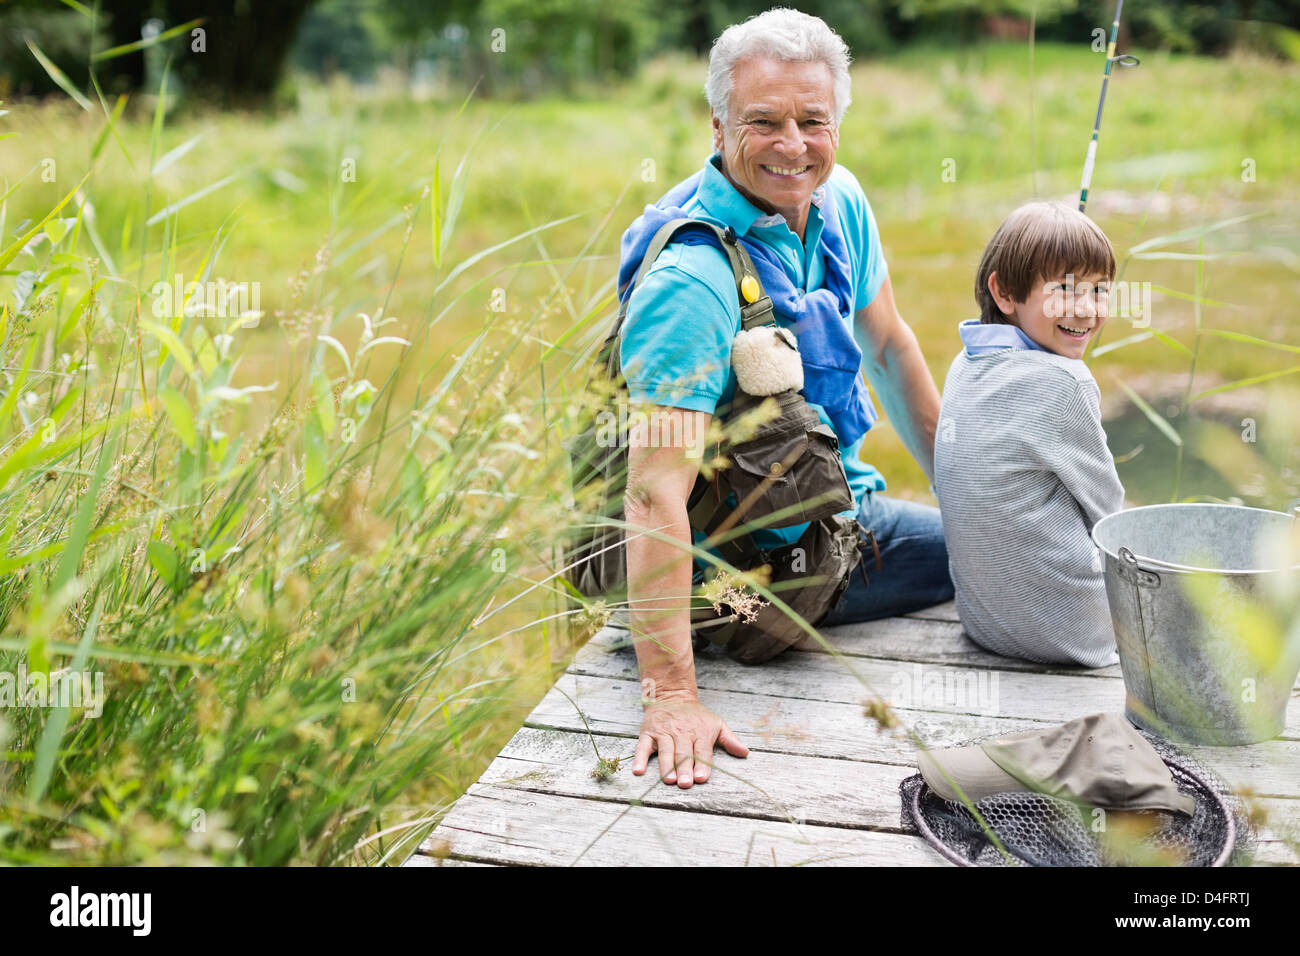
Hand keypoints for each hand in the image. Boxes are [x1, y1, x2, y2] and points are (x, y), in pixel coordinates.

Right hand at [632, 691, 748, 788]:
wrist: (672, 695)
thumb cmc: (696, 715)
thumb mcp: (716, 723)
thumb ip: (730, 739)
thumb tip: (745, 753)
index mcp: (700, 732)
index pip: (702, 750)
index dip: (702, 764)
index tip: (700, 778)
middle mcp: (682, 732)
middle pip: (683, 753)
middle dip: (684, 768)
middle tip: (685, 784)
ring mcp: (664, 733)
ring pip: (666, 751)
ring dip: (667, 766)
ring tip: (669, 780)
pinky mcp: (648, 733)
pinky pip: (643, 747)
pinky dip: (639, 759)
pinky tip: (638, 771)